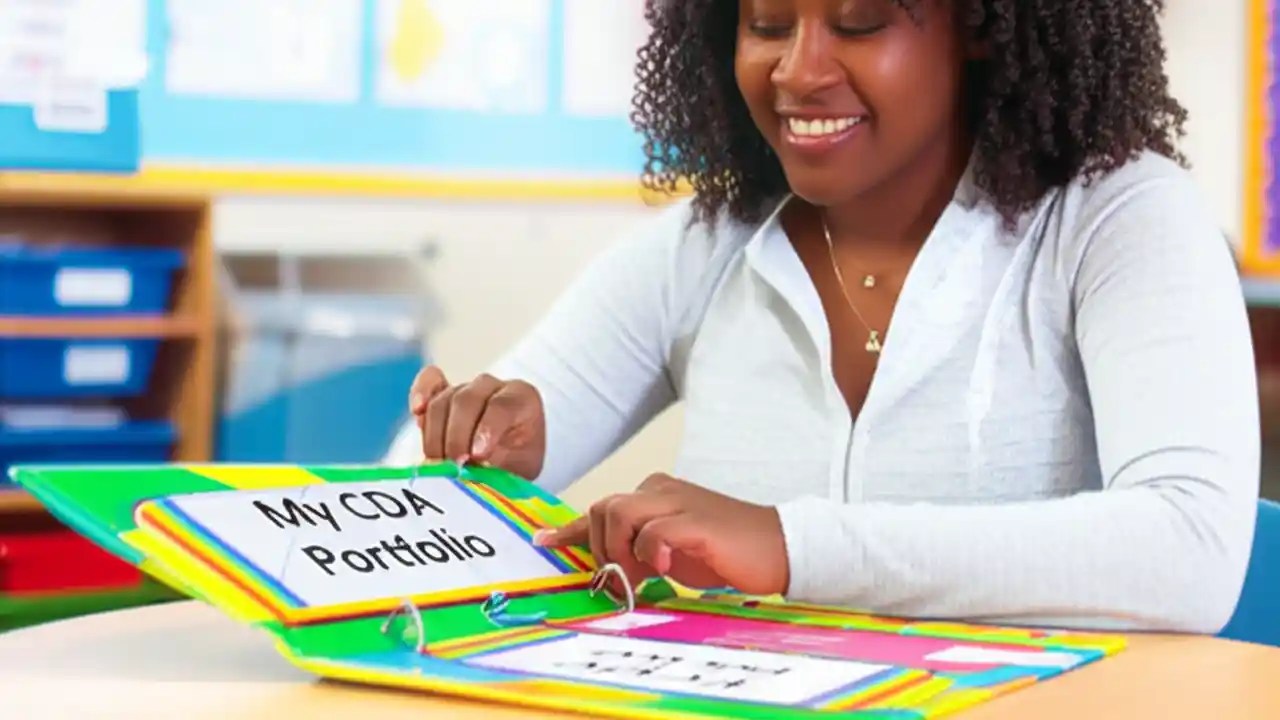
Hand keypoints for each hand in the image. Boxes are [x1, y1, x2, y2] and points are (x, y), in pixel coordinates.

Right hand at [407, 366, 545, 479]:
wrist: (506, 460)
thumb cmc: (514, 464)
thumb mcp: (518, 471)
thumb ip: (499, 469)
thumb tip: (475, 477)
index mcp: (523, 399)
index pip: (502, 406)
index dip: (486, 429)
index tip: (477, 456)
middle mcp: (494, 387)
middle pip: (466, 400)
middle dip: (456, 436)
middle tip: (454, 465)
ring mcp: (466, 386)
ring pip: (442, 401)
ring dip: (435, 436)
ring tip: (440, 464)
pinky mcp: (442, 390)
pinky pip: (428, 382)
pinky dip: (420, 394)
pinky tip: (417, 411)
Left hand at [535, 474, 789, 596]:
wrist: (779, 547)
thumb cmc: (725, 552)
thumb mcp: (672, 553)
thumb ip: (640, 552)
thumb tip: (609, 570)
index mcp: (655, 494)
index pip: (602, 508)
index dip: (570, 529)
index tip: (545, 542)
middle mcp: (661, 491)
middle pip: (602, 509)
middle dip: (603, 549)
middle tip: (627, 581)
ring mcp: (678, 502)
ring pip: (618, 514)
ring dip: (621, 551)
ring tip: (647, 575)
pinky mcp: (695, 521)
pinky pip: (652, 532)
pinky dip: (652, 553)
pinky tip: (668, 569)